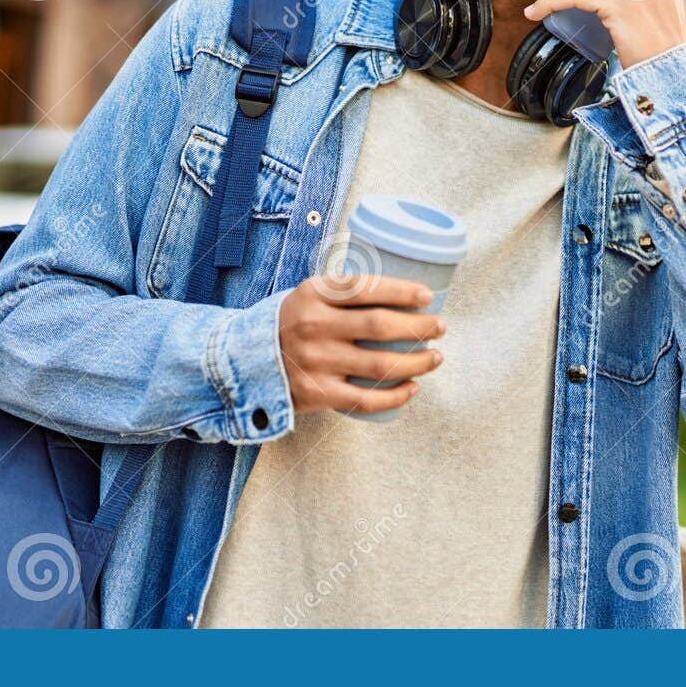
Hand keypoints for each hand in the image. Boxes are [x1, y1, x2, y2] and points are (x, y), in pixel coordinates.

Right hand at [277, 273, 445, 416]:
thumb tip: (402, 291)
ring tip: (435, 357)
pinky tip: (413, 387)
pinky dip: (395, 396)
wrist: (245, 362)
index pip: (364, 287)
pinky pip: (366, 399)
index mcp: (313, 294)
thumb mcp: (309, 296)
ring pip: (379, 365)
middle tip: (440, 326)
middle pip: (379, 326)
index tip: (427, 296)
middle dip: (418, 327)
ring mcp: (316, 362)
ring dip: (417, 362)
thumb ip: (344, 293)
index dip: (401, 291)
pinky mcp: (317, 394)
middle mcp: (313, 326)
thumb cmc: (292, 323)